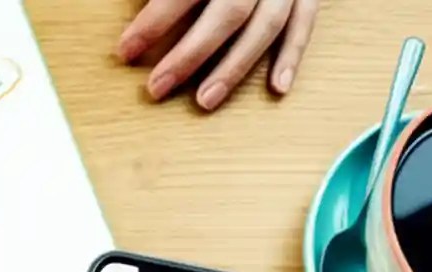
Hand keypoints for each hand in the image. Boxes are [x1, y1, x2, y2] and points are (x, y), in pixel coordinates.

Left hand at [117, 0, 318, 110]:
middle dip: (190, 55)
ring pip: (266, 25)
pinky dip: (293, 53)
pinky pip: (306, 21)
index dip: (154, 21)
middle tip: (156, 89)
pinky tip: (277, 87)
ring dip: (235, 67)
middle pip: (228, 13)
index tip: (125, 51)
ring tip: (205, 101)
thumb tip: (132, 3)